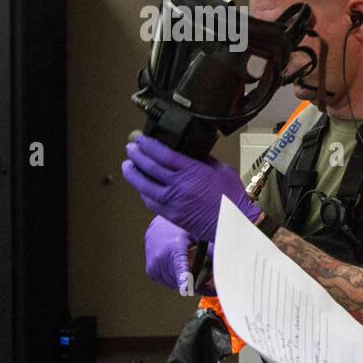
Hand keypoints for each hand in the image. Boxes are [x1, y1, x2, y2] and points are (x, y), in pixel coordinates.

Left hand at [122, 134, 260, 241]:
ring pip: (143, 185)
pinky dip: (142, 191)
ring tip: (128, 165)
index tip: (140, 139)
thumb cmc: (232, 198)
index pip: (163, 154)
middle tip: (131, 148)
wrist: (234, 223)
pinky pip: (149, 201)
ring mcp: (173, 201)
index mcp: (193, 172)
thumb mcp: (222, 170)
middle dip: (136, 155)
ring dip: (132, 173)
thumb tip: (189, 152)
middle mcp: (179, 186)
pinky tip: (141, 185)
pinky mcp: (171, 215)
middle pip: (149, 167)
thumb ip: (204, 160)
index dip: (148, 145)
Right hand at [144, 216, 213, 294]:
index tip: (187, 289)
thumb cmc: (181, 229)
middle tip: (205, 277)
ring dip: (184, 281)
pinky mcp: (151, 270)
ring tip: (191, 269)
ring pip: (174, 283)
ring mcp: (154, 265)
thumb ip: (210, 249)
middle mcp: (161, 258)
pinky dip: (175, 280)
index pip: (180, 267)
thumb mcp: (198, 235)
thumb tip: (223, 262)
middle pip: (180, 280)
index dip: (184, 280)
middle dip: (194, 282)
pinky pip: (167, 282)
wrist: (160, 226)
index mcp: (174, 249)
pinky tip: (181, 270)